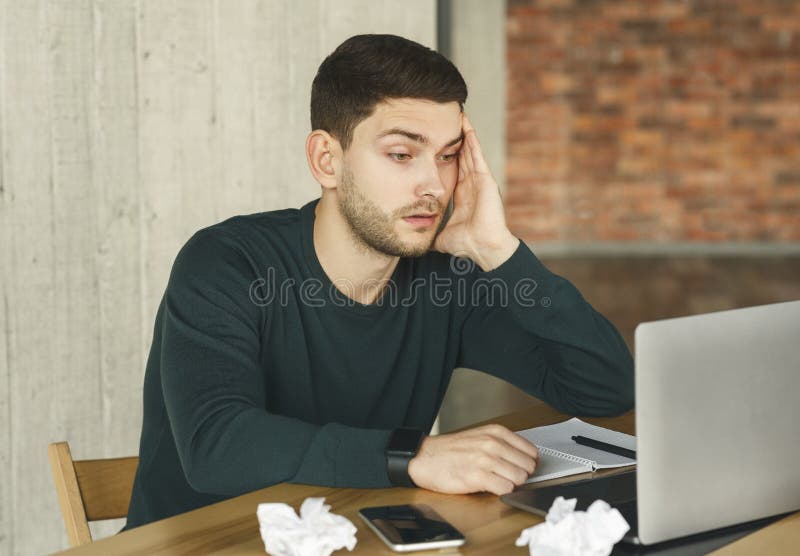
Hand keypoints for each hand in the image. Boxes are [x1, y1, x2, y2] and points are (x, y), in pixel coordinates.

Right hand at [407, 424, 538, 495]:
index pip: (530, 451)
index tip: (521, 468)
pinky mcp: (477, 476)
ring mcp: (485, 459)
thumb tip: (524, 459)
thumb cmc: (450, 450)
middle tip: (507, 476)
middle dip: (521, 475)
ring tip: (497, 481)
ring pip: (519, 478)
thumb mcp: (479, 436)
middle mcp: (492, 443)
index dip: (528, 463)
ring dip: (511, 484)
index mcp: (495, 432)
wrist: (425, 457)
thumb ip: (501, 444)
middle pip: (528, 466)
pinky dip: (502, 491)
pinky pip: (506, 488)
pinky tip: (490, 487)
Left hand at [433, 113, 518, 270]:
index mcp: (462, 195)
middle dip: (454, 138)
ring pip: (470, 151)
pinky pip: (477, 155)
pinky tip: (466, 126)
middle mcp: (471, 185)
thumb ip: (427, 233)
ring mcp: (480, 181)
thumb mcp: (439, 235)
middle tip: (446, 119)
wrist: (481, 248)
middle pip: (462, 155)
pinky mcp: (486, 179)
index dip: (445, 155)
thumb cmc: (464, 244)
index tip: (436, 141)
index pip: (452, 169)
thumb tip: (411, 239)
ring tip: (457, 115)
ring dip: (464, 134)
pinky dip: (472, 140)